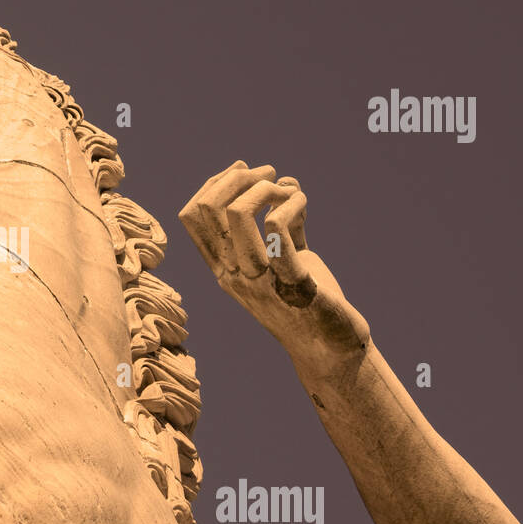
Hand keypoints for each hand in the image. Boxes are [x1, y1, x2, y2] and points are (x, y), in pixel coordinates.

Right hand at [178, 161, 369, 370]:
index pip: (192, 216)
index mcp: (223, 269)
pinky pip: (278, 229)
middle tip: (269, 176)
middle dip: (238, 178)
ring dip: (265, 187)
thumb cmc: (307, 303)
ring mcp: (259, 280)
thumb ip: (277, 226)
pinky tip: (304, 204)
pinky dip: (292, 203)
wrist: (331, 351)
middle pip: (210, 208)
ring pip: (237, 213)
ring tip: (287, 189)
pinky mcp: (291, 283)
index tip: (244, 172)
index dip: (213, 183)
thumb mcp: (284, 261)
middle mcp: (232, 274)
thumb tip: (283, 184)